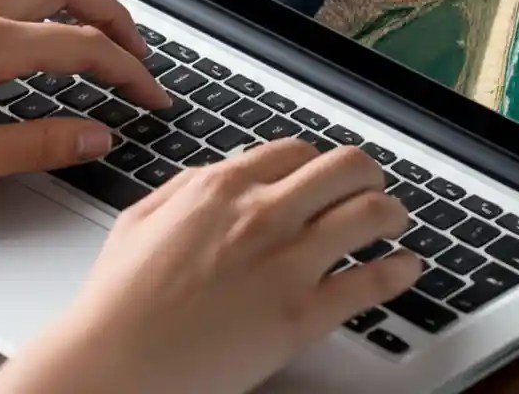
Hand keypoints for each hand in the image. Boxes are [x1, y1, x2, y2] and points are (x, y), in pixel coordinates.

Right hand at [0, 139, 420, 393]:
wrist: (111, 368)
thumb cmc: (116, 306)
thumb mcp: (140, 222)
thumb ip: (188, 189)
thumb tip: (222, 174)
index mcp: (221, 189)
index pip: (296, 152)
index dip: (318, 163)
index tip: (326, 177)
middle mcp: (261, 214)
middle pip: (346, 168)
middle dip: (367, 176)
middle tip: (373, 190)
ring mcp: (286, 263)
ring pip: (371, 214)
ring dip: (393, 214)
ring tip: (397, 222)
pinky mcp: (302, 314)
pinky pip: (373, 281)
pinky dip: (401, 271)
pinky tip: (407, 268)